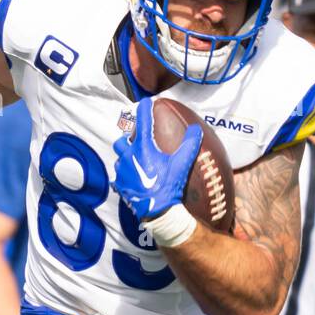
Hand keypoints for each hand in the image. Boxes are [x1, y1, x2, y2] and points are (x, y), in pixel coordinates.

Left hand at [112, 96, 201, 222]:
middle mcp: (127, 157)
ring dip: (125, 156)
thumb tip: (196, 128)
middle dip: (128, 138)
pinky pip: (118, 176)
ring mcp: (122, 172)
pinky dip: (124, 174)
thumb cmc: (169, 186)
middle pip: (121, 140)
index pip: (142, 121)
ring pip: (119, 158)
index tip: (146, 102)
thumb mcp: (182, 164)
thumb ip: (190, 144)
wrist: (157, 211)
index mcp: (142, 148)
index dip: (144, 109)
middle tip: (137, 139)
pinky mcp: (120, 185)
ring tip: (135, 159)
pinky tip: (131, 178)